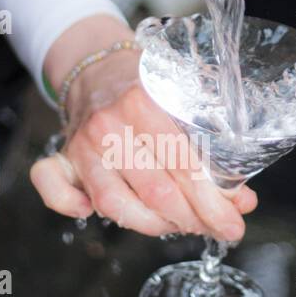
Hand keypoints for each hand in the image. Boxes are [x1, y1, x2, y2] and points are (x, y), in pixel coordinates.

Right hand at [30, 17, 257, 239]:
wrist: (98, 68)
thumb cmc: (148, 90)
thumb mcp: (185, 104)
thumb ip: (213, 151)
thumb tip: (241, 201)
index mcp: (142, 102)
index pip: (183, 164)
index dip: (211, 202)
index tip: (232, 223)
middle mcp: (108, 125)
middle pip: (155, 191)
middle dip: (192, 218)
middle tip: (215, 228)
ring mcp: (82, 144)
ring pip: (115, 204)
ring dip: (153, 224)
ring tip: (178, 225)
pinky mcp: (61, 158)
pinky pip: (55, 190)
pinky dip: (70, 206)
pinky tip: (90, 213)